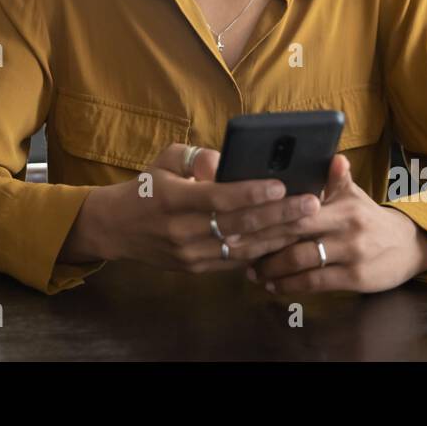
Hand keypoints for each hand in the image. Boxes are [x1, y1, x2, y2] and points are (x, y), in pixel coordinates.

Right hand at [65, 143, 320, 272]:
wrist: (116, 228)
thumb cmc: (146, 188)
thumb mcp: (165, 161)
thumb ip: (196, 157)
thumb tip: (225, 160)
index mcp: (173, 199)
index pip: (219, 197)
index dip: (252, 193)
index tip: (281, 185)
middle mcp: (182, 230)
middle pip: (239, 224)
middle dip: (279, 215)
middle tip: (310, 204)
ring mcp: (189, 253)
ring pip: (242, 247)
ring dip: (278, 236)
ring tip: (306, 223)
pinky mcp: (194, 268)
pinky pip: (234, 262)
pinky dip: (261, 252)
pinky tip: (284, 241)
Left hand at [245, 154, 426, 293]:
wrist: (408, 246)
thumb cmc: (369, 218)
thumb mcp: (354, 196)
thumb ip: (335, 179)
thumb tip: (331, 155)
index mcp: (342, 204)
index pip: (297, 209)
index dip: (267, 215)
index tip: (240, 221)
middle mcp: (348, 227)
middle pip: (295, 233)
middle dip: (261, 242)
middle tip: (234, 248)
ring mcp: (353, 254)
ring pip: (303, 261)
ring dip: (273, 269)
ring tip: (251, 272)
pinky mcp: (357, 278)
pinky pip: (317, 282)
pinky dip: (291, 285)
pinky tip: (274, 286)